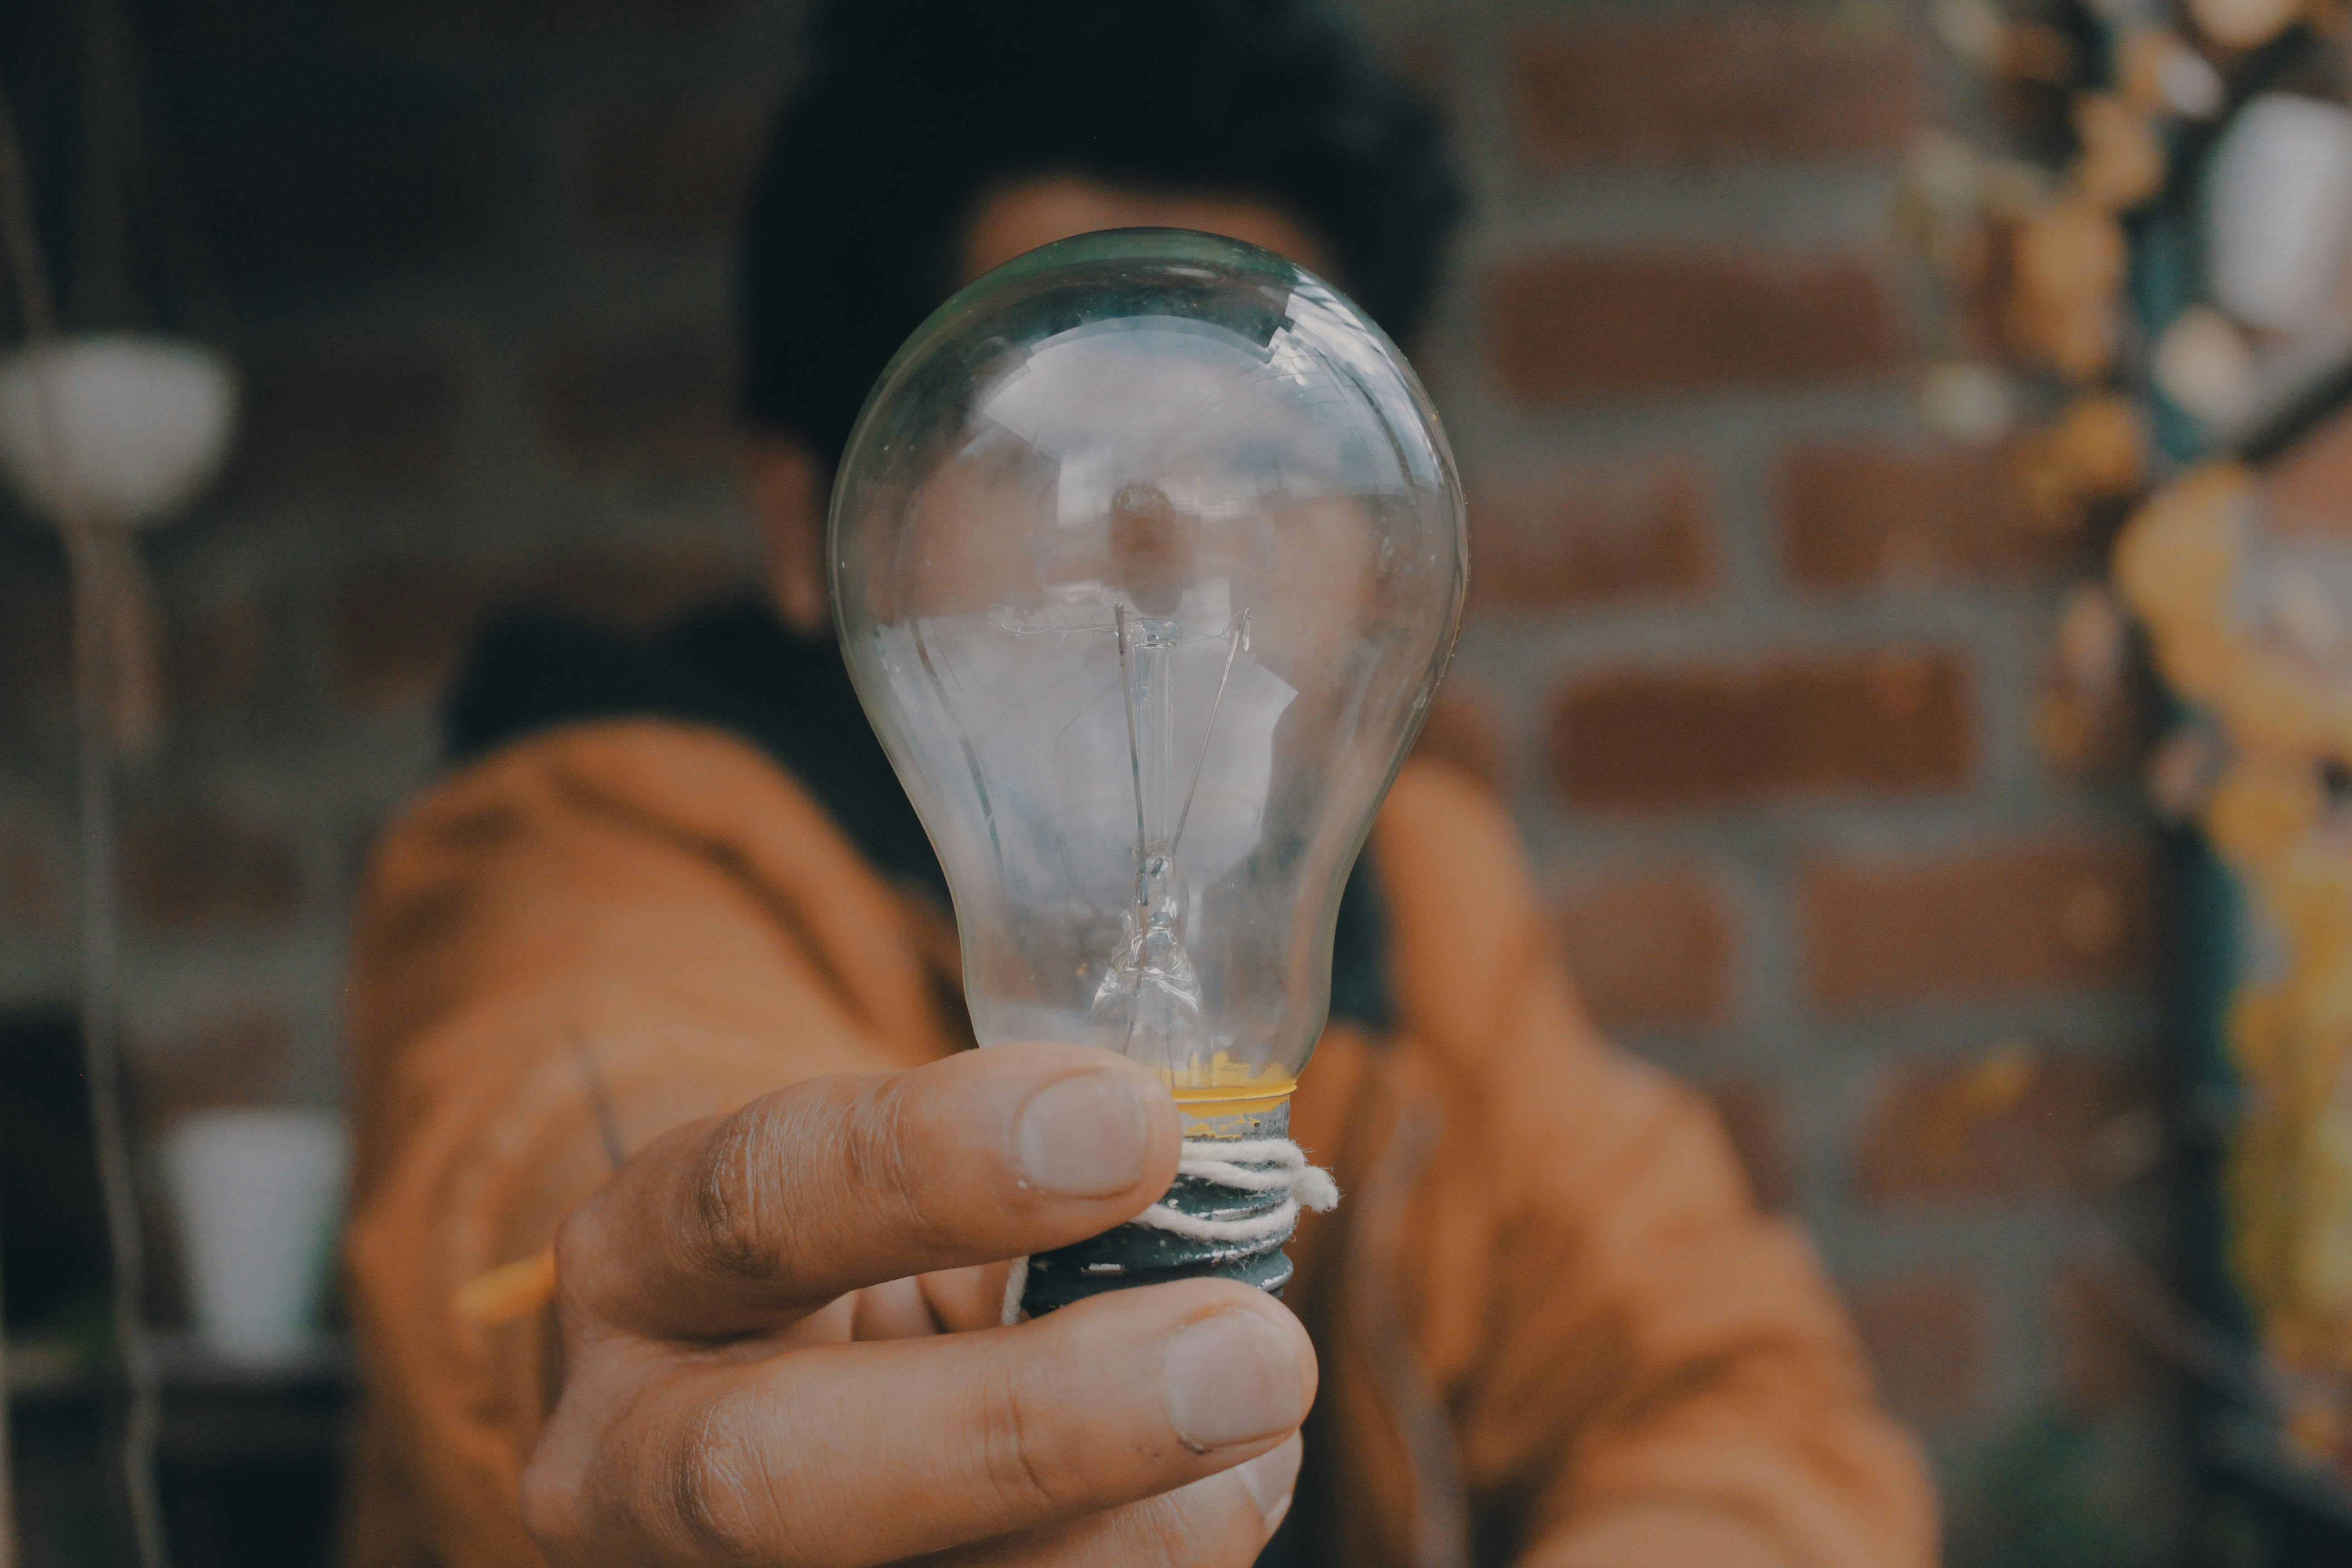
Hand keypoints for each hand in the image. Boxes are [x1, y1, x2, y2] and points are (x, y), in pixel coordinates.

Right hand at [522, 1042, 1315, 1566]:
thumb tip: (1209, 1197)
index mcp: (642, 1268)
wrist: (765, 1411)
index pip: (754, 1204)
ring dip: (1141, 1531)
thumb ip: (1015, 1193)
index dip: (937, 1162)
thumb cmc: (867, 1270)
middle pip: (775, 1477)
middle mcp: (630, 1463)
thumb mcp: (896, 1198)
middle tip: (1256, 1356)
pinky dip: (1149, 1561)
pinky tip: (1222, 1494)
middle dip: (1039, 1423)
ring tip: (1263, 1420)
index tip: (1139, 1123)